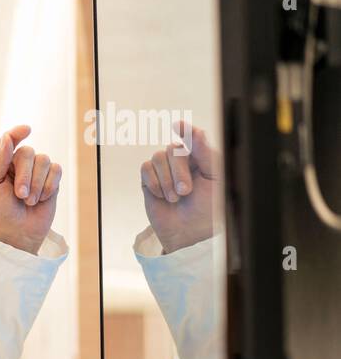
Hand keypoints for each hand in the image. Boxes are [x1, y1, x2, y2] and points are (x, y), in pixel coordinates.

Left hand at [0, 124, 61, 254]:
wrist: (18, 231)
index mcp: (0, 161)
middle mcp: (19, 162)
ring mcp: (36, 170)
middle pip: (28, 152)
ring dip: (37, 185)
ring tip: (29, 201)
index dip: (17, 133)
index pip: (9, 139)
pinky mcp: (52, 179)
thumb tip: (8, 138)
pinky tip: (41, 198)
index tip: (27, 130)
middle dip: (25, 176)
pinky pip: (56, 170)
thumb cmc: (0, 208)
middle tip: (20, 195)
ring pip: (44, 160)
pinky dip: (49, 186)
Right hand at [140, 121, 218, 253]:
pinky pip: (145, 169)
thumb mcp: (214, 178)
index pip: (191, 137)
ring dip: (166, 180)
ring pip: (158, 157)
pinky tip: (161, 196)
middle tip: (185, 191)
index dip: (185, 131)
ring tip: (175, 198)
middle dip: (178, 172)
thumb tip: (196, 131)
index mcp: (201, 158)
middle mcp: (182, 161)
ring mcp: (164, 170)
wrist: (189, 232)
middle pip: (172, 149)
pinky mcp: (149, 180)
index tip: (178, 126)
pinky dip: (153, 183)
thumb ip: (205, 153)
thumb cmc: (208, 207)